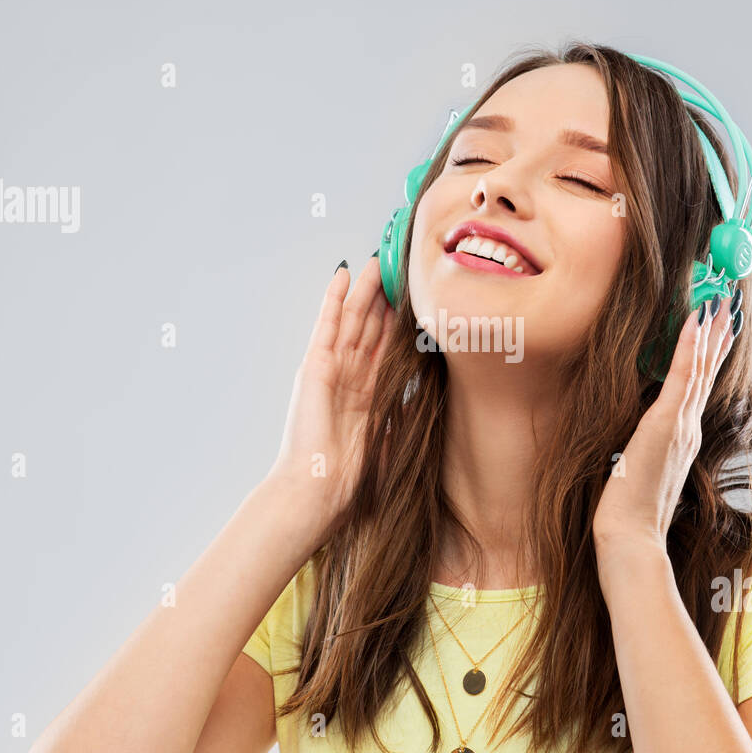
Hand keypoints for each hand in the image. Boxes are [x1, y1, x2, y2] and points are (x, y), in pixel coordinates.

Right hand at [266, 256, 395, 543]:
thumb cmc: (352, 479)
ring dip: (366, 289)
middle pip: (371, 326)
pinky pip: (326, 325)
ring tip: (379, 260)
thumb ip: (409, 414)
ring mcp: (330, 370)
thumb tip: (437, 396)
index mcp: (367, 394)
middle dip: (386, 297)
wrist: (318, 492)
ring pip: (353, 318)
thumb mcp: (394, 440)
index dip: (402, 322)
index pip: (388, 348)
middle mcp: (348, 377)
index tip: (419, 298)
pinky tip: (343, 275)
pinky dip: (334, 299)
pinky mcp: (314, 367)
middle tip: (402, 266)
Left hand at [592, 292, 740, 550]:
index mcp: (681, 438)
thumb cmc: (628, 512)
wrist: (631, 537)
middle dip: (716, 337)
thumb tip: (632, 438)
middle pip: (706, 373)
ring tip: (718, 301)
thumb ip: (641, 449)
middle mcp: (687, 429)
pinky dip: (691, 347)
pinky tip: (697, 321)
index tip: (715, 329)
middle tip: (726, 303)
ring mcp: (681, 426)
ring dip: (709, 332)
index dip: (708, 356)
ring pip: (700, 369)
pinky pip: (683, 377)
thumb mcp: (635, 470)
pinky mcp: (666, 424)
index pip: (697, 387)